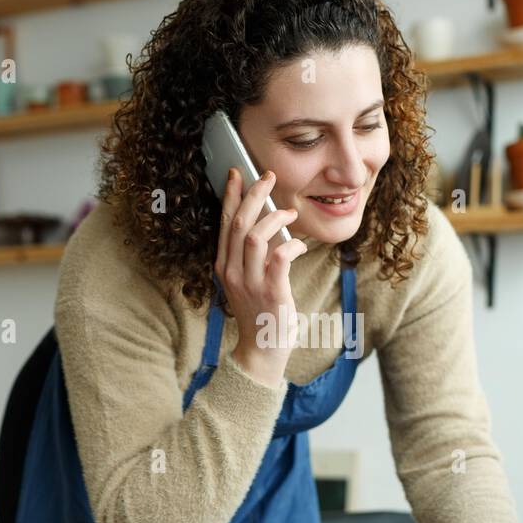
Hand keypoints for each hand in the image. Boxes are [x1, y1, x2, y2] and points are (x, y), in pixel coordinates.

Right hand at [215, 167, 306, 384]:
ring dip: (275, 218)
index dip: (232, 196)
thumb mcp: (247, 280)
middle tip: (268, 177)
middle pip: (239, 223)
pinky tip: (299, 246)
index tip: (238, 173)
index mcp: (224, 265)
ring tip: (290, 213)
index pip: (225, 223)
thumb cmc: (259, 312)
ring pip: (255, 236)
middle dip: (254, 194)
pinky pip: (279, 258)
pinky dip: (291, 245)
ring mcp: (250, 282)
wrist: (261, 349)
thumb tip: (268, 222)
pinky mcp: (271, 293)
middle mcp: (232, 271)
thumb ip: (252, 255)